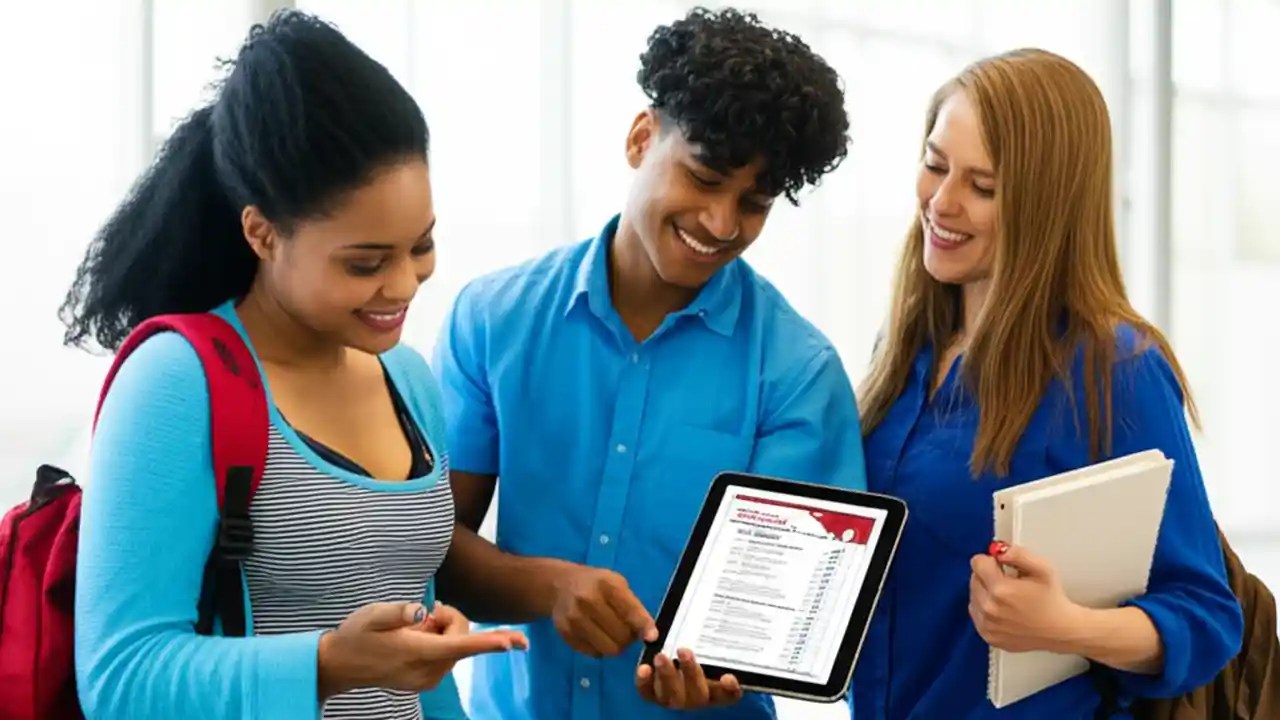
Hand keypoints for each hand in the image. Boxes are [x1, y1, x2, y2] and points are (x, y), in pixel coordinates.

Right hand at [317, 601, 527, 698]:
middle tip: (424, 612)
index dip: (489, 642)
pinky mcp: (427, 681)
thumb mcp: (373, 615)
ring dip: (443, 631)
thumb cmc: (357, 634)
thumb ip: (399, 612)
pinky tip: (416, 637)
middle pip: (462, 638)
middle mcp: (428, 671)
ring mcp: (428, 679)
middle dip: (450, 619)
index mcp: (417, 653)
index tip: (514, 641)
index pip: (461, 646)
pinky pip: (447, 655)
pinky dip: (439, 642)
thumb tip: (421, 611)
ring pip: (456, 646)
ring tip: (414, 627)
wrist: (341, 664)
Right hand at [551, 564, 657, 656]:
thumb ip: (633, 607)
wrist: (561, 585)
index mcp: (606, 584)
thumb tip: (650, 635)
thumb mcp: (617, 584)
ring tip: (614, 636)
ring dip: (617, 646)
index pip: (630, 610)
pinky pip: (593, 653)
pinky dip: (601, 649)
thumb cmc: (596, 584)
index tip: (652, 637)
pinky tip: (598, 636)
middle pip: (620, 635)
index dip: (644, 626)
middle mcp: (587, 601)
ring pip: (608, 649)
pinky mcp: (566, 634)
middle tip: (628, 632)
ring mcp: (574, 619)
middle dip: (629, 638)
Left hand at [636, 648, 742, 709]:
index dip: (730, 690)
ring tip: (661, 656)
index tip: (728, 677)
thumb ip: (712, 642)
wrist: (669, 652)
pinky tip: (644, 668)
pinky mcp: (653, 694)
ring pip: (672, 695)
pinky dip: (644, 681)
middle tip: (684, 651)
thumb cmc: (694, 649)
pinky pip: (647, 692)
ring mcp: (674, 698)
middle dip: (691, 673)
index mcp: (715, 689)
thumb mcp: (704, 644)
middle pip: (698, 695)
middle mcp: (696, 698)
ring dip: (667, 675)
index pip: (729, 695)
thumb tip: (726, 622)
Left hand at [969, 543, 1081, 652]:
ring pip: (974, 596)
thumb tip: (1000, 551)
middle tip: (1010, 582)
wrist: (1060, 631)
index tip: (1003, 566)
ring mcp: (987, 624)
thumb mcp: (1043, 569)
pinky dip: (985, 608)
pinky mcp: (987, 635)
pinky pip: (976, 613)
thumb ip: (1019, 554)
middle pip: (974, 578)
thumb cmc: (1052, 600)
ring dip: (986, 592)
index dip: (992, 561)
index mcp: (1000, 589)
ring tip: (1008, 597)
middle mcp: (989, 608)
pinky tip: (1004, 609)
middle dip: (988, 576)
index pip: (977, 562)